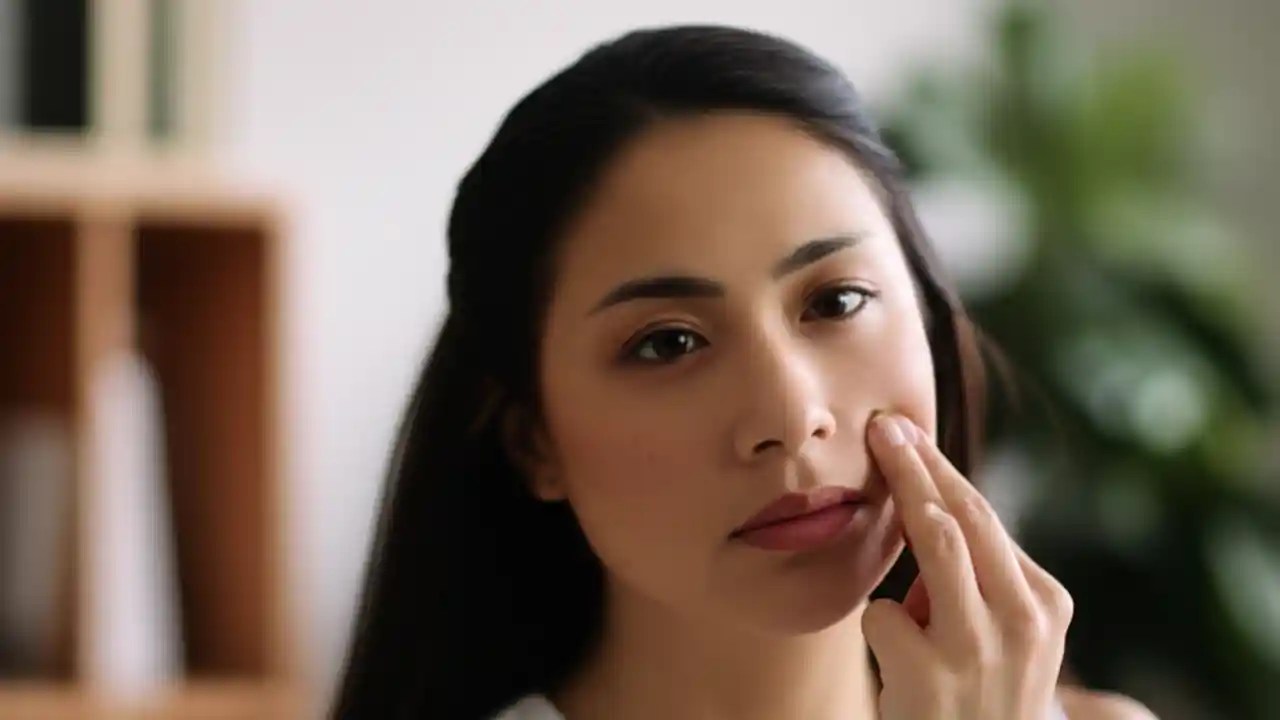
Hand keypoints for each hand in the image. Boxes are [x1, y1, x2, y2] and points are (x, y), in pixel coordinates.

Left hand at [862, 412, 1072, 719]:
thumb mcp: (1006, 634)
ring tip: (878, 457)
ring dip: (903, 491)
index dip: (941, 468)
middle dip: (919, 462)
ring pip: (935, 541)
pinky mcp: (931, 677)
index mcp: (1045, 602)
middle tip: (883, 426)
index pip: (986, 517)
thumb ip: (980, 577)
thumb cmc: (984, 696)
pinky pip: (884, 615)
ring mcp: (978, 648)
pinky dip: (879, 621)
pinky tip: (891, 651)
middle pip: (964, 514)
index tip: (906, 431)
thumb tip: (924, 499)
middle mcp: (1023, 620)